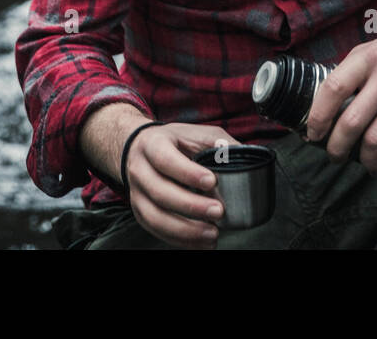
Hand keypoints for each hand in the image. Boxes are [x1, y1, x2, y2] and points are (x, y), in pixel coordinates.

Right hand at [124, 122, 240, 249]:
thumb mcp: (195, 133)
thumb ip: (217, 142)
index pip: (166, 160)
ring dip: (185, 230)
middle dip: (191, 206)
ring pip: (156, 217)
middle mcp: (140, 170)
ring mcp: (137, 194)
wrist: (140, 149)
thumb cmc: (175, 141)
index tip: (212, 182)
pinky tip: (200, 243)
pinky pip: (156, 231)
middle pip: (160, 193)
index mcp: (153, 144)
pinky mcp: (140, 212)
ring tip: (212, 234)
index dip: (188, 173)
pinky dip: (179, 240)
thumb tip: (239, 154)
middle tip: (219, 211)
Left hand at [304, 22, 376, 172]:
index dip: (318, 117)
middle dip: (337, 148)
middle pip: (350, 123)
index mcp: (368, 58)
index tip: (314, 134)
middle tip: (336, 155)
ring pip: (375, 140)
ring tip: (368, 163)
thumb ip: (354, 71)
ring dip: (367, 160)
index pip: (332, 90)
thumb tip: (327, 101)